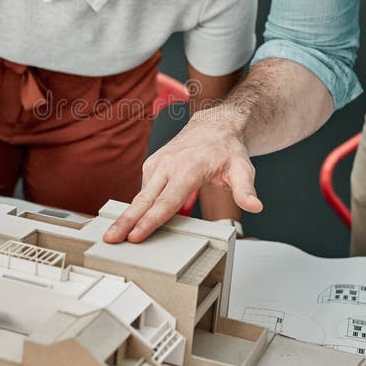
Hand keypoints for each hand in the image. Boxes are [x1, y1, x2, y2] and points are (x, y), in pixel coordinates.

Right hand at [104, 108, 262, 242]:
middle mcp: (168, 165)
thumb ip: (246, 190)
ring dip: (126, 216)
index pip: (166, 201)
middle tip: (111, 239)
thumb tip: (255, 205)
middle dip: (126, 221)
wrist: (213, 126)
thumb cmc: (227, 149)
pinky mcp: (151, 165)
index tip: (136, 235)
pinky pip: (143, 190)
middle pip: (144, 200)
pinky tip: (130, 221)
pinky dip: (136, 207)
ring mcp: (157, 164)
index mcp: (188, 168)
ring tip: (112, 235)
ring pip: (140, 196)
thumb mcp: (243, 169)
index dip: (151, 221)